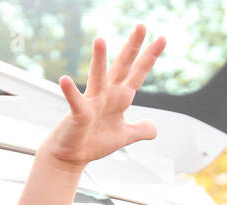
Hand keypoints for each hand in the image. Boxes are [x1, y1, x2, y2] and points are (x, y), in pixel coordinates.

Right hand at [44, 24, 165, 170]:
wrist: (71, 155)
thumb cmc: (93, 142)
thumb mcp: (124, 136)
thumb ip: (140, 130)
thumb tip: (154, 128)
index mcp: (119, 98)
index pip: (137, 74)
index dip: (150, 58)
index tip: (161, 39)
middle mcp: (107, 95)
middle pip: (122, 67)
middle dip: (132, 48)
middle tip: (142, 26)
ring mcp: (92, 102)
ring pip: (98, 77)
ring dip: (99, 60)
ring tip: (100, 40)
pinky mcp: (78, 115)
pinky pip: (75, 101)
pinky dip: (70, 92)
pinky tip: (64, 80)